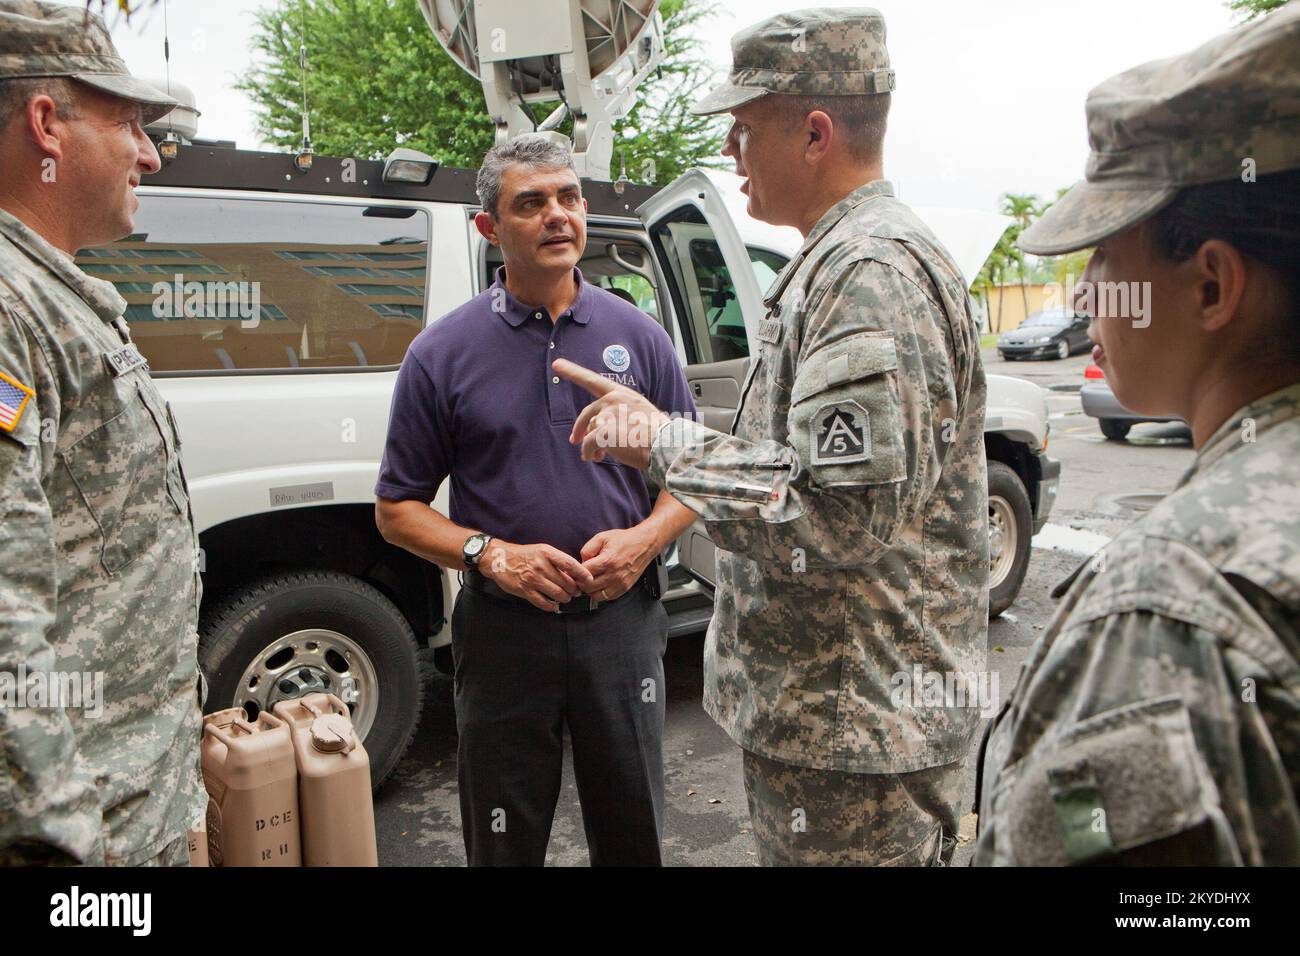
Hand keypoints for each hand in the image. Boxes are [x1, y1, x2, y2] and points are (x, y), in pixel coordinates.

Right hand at [480, 540, 594, 611]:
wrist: (498, 559)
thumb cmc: (523, 555)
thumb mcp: (542, 550)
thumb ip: (557, 561)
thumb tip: (574, 573)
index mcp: (547, 553)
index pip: (570, 564)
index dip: (582, 574)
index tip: (589, 580)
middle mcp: (540, 565)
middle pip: (565, 582)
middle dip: (574, 589)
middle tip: (576, 592)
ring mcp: (532, 579)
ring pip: (557, 594)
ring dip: (565, 598)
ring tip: (565, 598)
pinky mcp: (524, 590)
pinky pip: (543, 602)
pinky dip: (551, 606)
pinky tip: (554, 606)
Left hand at [552, 358, 667, 469]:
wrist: (666, 445)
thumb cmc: (658, 434)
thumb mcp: (642, 413)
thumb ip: (621, 414)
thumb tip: (600, 430)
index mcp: (622, 394)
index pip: (594, 381)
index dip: (573, 372)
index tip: (557, 365)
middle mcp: (612, 400)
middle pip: (587, 414)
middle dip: (579, 428)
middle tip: (574, 440)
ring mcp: (607, 415)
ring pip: (588, 432)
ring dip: (590, 445)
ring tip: (597, 456)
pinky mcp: (603, 432)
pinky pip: (587, 444)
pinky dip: (588, 453)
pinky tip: (595, 458)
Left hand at [580, 527, 658, 601]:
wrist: (644, 544)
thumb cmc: (624, 540)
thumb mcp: (602, 537)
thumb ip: (587, 550)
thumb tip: (581, 562)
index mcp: (607, 561)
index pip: (585, 573)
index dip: (577, 571)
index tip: (576, 570)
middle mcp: (614, 574)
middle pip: (589, 587)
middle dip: (582, 581)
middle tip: (582, 576)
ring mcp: (620, 583)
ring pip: (597, 596)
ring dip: (591, 590)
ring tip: (591, 580)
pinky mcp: (625, 588)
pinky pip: (607, 597)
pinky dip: (601, 593)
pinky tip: (601, 584)